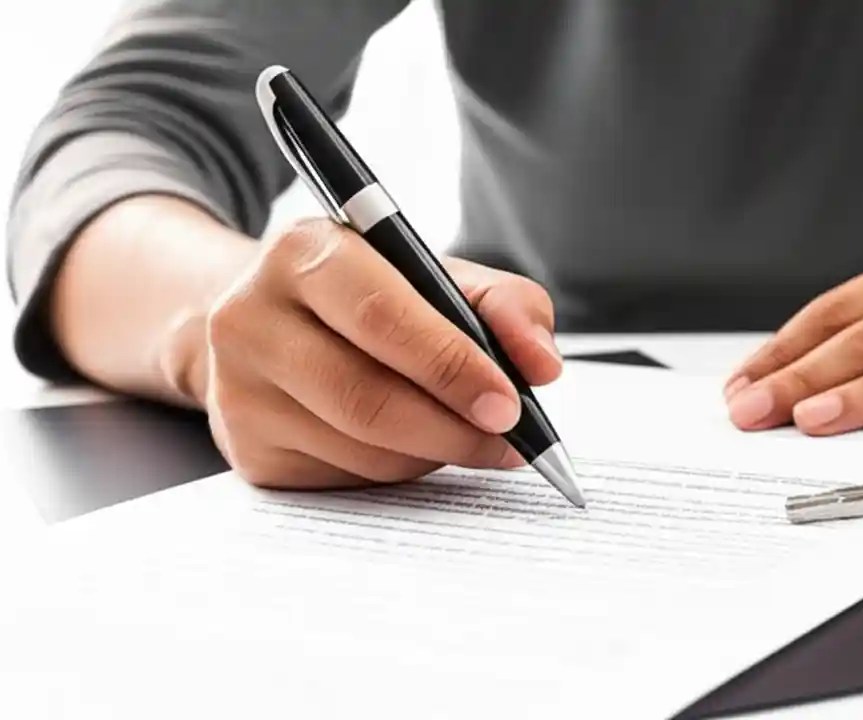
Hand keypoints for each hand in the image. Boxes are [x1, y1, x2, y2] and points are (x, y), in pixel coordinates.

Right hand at [199, 219, 561, 488]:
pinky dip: (398, 470)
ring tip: (466, 434)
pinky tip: (413, 444)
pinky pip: (345, 479)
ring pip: (362, 449)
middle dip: (455, 428)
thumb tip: (542, 365)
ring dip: (433, 452)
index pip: (381, 316)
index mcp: (304, 252)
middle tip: (510, 441)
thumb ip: (505, 305)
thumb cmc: (370, 295)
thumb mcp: (437, 274)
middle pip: (366, 397)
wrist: (271, 321)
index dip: (451, 366)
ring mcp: (239, 392)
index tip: (509, 404)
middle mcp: (252, 318)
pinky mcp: (248, 451)